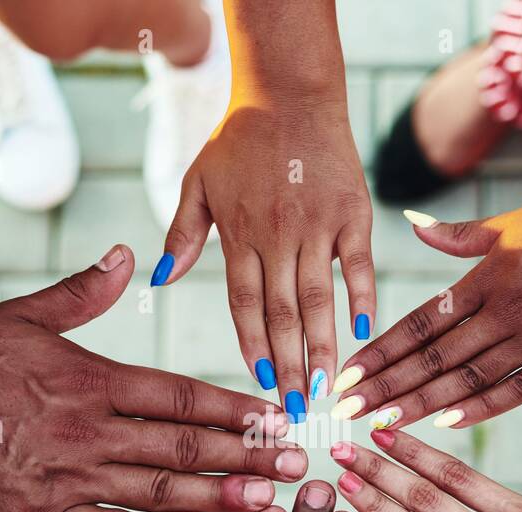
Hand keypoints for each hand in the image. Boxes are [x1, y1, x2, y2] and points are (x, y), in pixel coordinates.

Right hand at [0, 245, 307, 511]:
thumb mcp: (16, 317)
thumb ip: (79, 295)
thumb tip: (127, 259)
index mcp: (88, 380)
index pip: (179, 396)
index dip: (234, 410)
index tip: (276, 418)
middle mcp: (87, 432)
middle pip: (184, 447)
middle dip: (245, 456)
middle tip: (293, 463)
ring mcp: (67, 481)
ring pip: (160, 492)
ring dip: (219, 496)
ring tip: (266, 498)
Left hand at [156, 104, 375, 419]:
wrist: (291, 93)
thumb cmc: (240, 140)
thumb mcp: (198, 182)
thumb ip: (181, 235)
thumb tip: (158, 280)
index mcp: (240, 234)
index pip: (244, 303)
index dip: (252, 346)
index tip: (259, 384)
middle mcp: (279, 236)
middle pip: (283, 313)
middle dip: (289, 364)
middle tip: (298, 409)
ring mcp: (319, 226)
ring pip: (320, 298)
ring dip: (324, 346)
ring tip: (328, 387)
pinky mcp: (353, 214)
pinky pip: (359, 266)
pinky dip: (362, 299)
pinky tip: (363, 334)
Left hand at [331, 184, 521, 429]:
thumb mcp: (515, 222)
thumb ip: (461, 236)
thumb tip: (413, 226)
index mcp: (488, 277)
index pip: (420, 322)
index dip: (381, 351)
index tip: (347, 374)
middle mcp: (505, 312)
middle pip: (434, 357)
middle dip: (385, 386)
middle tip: (345, 411)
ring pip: (467, 379)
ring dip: (421, 404)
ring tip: (381, 423)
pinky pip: (516, 389)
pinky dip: (480, 409)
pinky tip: (445, 425)